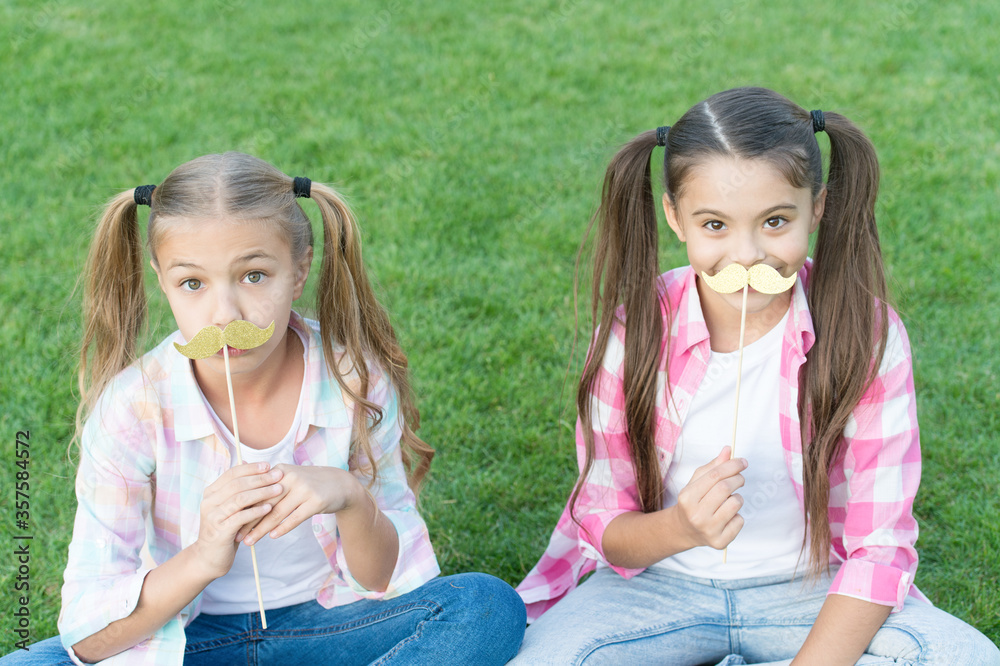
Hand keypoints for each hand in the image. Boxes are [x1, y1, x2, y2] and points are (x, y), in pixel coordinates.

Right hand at [193, 462, 282, 576]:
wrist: (210, 557)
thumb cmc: (225, 528)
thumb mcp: (230, 506)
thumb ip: (236, 487)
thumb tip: (247, 462)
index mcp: (211, 492)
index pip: (232, 473)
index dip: (251, 468)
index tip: (268, 465)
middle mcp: (209, 502)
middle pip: (237, 484)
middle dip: (260, 478)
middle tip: (278, 475)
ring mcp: (213, 516)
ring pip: (240, 498)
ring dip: (261, 492)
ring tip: (278, 489)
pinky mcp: (220, 531)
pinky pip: (241, 517)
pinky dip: (256, 511)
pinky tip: (269, 508)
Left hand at [238, 465, 363, 545]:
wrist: (341, 484)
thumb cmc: (311, 484)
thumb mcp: (290, 479)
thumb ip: (270, 486)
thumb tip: (245, 498)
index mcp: (280, 471)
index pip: (256, 491)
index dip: (242, 507)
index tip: (230, 521)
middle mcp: (290, 477)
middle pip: (264, 503)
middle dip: (248, 521)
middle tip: (236, 536)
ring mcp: (304, 489)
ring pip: (277, 512)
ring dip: (262, 529)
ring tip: (250, 542)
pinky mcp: (316, 500)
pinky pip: (295, 517)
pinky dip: (283, 528)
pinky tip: (273, 537)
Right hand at [673, 447, 745, 549]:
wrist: (684, 530)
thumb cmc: (693, 502)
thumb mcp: (697, 482)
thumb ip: (713, 466)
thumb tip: (728, 450)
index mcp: (687, 497)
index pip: (714, 475)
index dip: (732, 465)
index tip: (743, 461)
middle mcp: (696, 515)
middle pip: (725, 488)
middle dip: (738, 478)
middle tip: (740, 478)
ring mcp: (708, 530)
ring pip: (735, 504)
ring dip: (738, 498)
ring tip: (730, 500)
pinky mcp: (719, 542)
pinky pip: (739, 521)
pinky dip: (737, 516)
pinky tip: (727, 517)